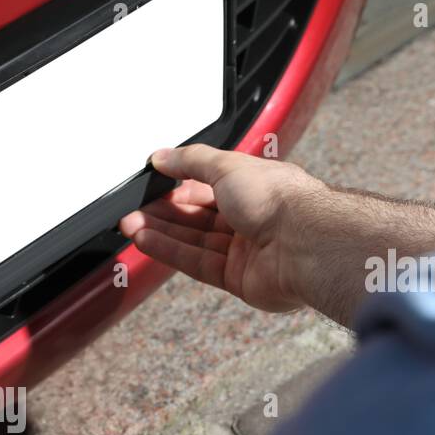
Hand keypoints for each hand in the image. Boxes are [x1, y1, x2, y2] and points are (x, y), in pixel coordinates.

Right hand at [121, 144, 324, 315]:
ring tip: (130, 226)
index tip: (150, 184)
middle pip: (197, 216)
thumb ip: (190, 161)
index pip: (207, 186)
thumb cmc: (279, 200)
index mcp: (254, 186)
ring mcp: (244, 251)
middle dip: (163, 212)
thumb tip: (163, 156)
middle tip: (133, 210)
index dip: (177, 185)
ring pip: (193, 241)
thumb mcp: (227, 165)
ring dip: (160, 233)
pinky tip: (146, 242)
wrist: (303, 244)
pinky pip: (196, 263)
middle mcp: (251, 218)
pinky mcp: (237, 279)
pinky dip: (170, 252)